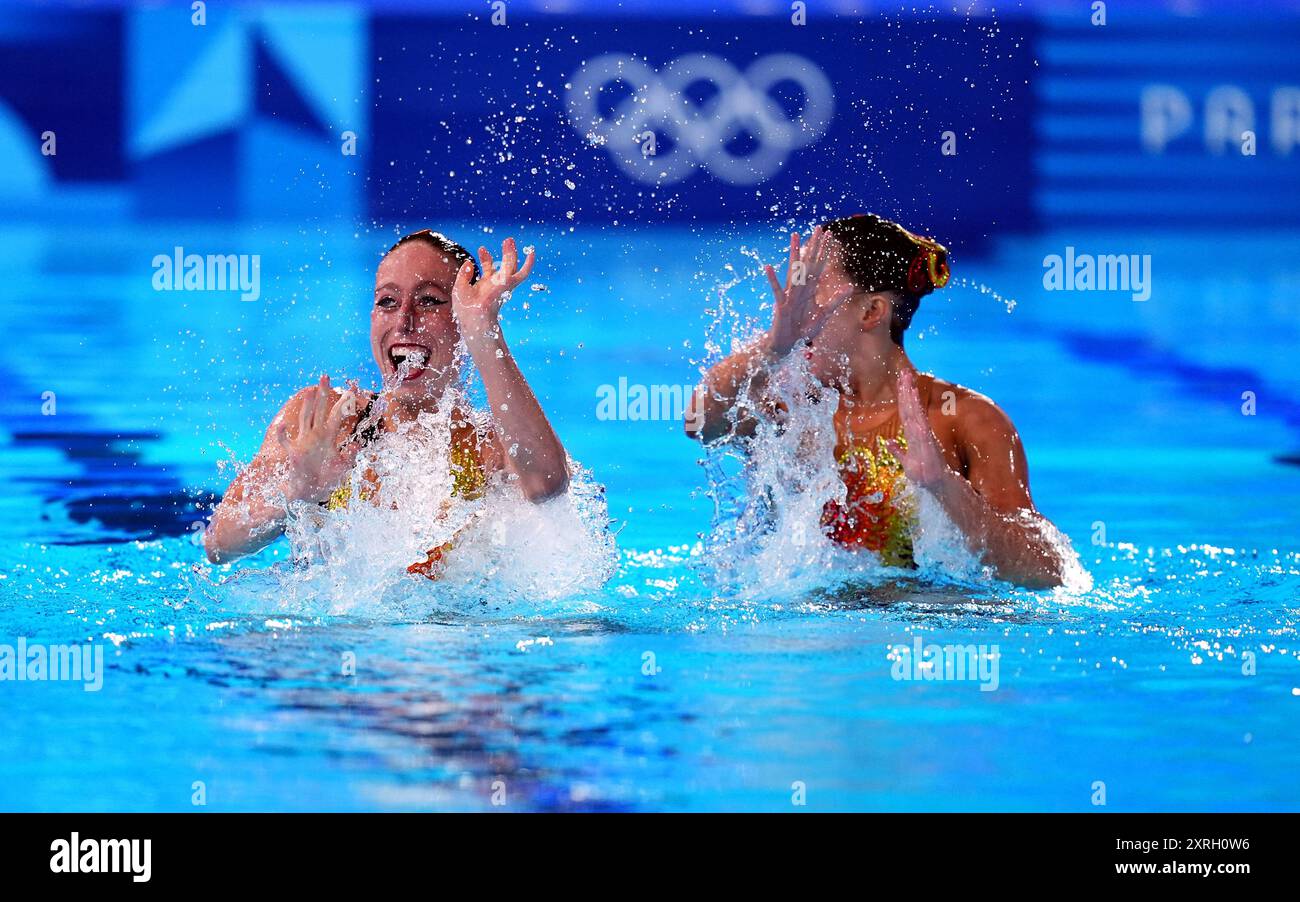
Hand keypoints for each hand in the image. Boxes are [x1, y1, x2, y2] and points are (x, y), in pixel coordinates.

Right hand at [276, 374, 360, 502]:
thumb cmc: (325, 480)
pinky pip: (286, 443)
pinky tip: (282, 425)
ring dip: (307, 406)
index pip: (338, 415)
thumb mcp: (343, 468)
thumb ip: (350, 456)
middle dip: (323, 394)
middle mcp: (316, 436)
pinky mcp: (294, 454)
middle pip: (320, 410)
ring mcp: (304, 443)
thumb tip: (358, 444)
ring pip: (305, 419)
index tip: (352, 388)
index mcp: (329, 437)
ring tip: (309, 391)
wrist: (310, 494)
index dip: (345, 402)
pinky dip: (283, 435)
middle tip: (325, 376)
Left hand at [452, 237, 535, 342]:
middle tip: (508, 239)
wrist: (472, 316)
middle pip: (504, 265)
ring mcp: (502, 284)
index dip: (486, 258)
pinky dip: (528, 264)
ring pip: (512, 266)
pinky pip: (521, 274)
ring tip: (510, 240)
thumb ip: (464, 274)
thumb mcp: (460, 287)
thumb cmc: (465, 308)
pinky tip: (531, 253)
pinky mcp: (507, 284)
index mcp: (485, 285)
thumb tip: (469, 263)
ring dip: (512, 253)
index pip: (489, 269)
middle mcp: (495, 284)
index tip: (482, 248)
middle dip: (506, 252)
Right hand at [762, 225, 852, 357]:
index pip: (819, 265)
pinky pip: (776, 290)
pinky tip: (768, 267)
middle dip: (814, 245)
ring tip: (794, 236)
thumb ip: (836, 299)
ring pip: (793, 270)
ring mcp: (790, 294)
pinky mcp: (781, 305)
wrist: (788, 343)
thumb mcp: (824, 314)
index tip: (829, 235)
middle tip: (818, 228)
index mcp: (810, 289)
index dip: (825, 251)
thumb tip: (849, 286)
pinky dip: (772, 280)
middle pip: (808, 262)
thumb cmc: (804, 329)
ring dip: (794, 253)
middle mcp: (801, 287)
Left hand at [886, 369, 950, 489]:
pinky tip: (914, 403)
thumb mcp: (907, 462)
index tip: (901, 380)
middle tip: (903, 371)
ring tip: (908, 382)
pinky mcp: (927, 446)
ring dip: (911, 397)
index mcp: (914, 434)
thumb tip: (887, 443)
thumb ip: (898, 452)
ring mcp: (924, 438)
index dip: (903, 396)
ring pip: (915, 413)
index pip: (907, 411)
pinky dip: (917, 415)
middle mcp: (919, 433)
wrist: (939, 486)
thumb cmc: (925, 474)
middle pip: (910, 408)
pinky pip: (920, 427)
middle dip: (906, 390)